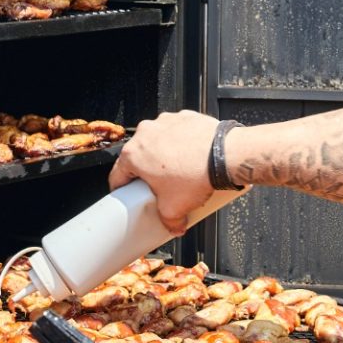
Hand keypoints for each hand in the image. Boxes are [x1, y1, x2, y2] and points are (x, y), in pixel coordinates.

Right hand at [108, 110, 222, 233]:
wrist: (225, 155)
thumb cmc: (196, 175)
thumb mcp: (175, 209)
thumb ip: (168, 222)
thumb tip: (173, 225)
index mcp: (133, 155)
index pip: (117, 175)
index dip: (121, 189)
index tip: (127, 194)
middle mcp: (145, 134)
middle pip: (139, 157)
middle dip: (147, 172)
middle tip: (160, 186)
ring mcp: (165, 122)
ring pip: (158, 142)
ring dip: (164, 155)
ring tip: (180, 171)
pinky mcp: (183, 117)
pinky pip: (177, 132)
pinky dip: (181, 142)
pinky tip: (192, 157)